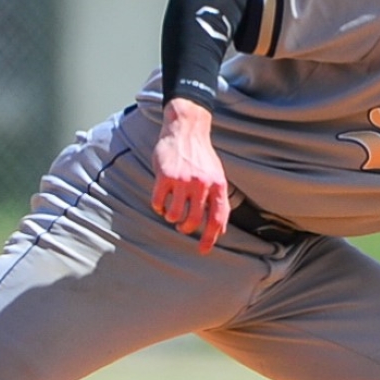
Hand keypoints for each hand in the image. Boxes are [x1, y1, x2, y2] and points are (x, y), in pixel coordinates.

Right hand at [151, 97, 231, 251]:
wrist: (186, 129)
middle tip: (182, 227)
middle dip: (186, 229)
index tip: (203, 251)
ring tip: (171, 212)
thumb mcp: (217, 176)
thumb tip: (221, 230)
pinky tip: (161, 203)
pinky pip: (158, 202)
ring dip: (171, 218)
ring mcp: (182, 179)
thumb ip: (219, 202)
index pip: (217, 218)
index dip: (210, 238)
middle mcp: (202, 183)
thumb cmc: (201, 157)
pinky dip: (158, 207)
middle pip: (194, 220)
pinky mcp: (164, 175)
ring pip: (174, 215)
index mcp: (218, 185)